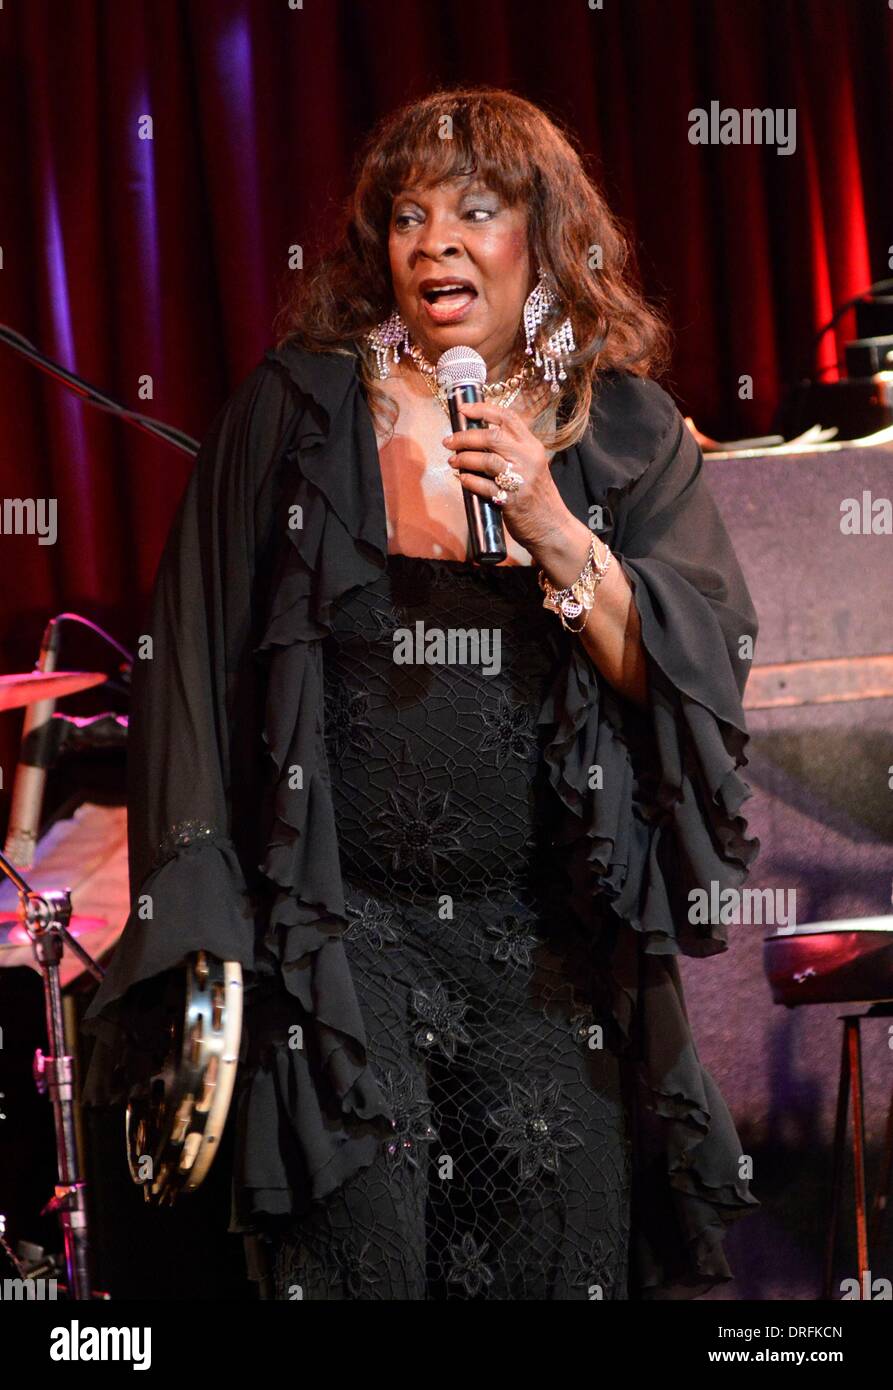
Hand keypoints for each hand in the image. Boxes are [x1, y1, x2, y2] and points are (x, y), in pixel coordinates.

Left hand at [442, 400, 571, 554]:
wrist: (551, 526)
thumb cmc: (537, 494)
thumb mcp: (531, 464)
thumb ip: (511, 449)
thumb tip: (477, 437)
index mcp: (532, 446)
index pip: (507, 417)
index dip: (482, 409)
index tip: (463, 410)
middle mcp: (528, 458)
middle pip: (491, 437)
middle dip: (465, 437)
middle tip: (449, 441)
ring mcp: (520, 479)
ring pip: (486, 460)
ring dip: (464, 459)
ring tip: (453, 461)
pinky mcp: (511, 500)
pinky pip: (483, 486)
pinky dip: (469, 481)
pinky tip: (462, 480)